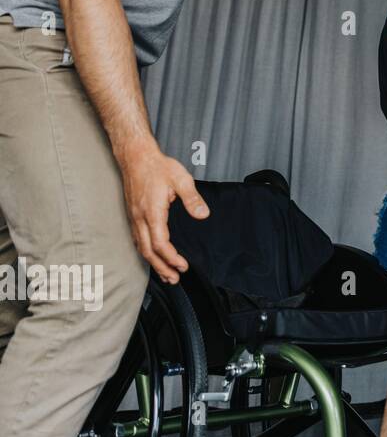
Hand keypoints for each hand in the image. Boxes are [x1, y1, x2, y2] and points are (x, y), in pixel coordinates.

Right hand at [118, 144, 207, 283]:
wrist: (135, 157)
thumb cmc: (158, 166)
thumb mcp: (181, 179)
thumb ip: (192, 199)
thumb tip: (203, 215)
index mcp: (152, 212)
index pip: (160, 243)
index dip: (171, 258)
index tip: (183, 266)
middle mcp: (140, 218)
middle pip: (148, 251)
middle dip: (161, 268)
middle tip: (175, 280)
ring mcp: (134, 218)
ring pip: (141, 247)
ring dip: (154, 263)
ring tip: (166, 275)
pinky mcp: (133, 215)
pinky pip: (138, 240)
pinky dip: (147, 252)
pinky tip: (154, 257)